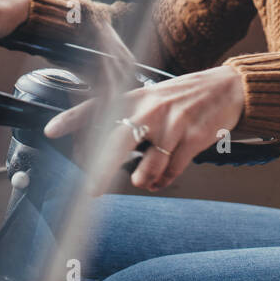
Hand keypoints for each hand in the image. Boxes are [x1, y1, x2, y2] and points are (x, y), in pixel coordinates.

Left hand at [43, 64, 245, 191]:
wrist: (229, 88)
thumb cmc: (186, 96)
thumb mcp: (155, 95)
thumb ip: (132, 115)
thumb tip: (107, 145)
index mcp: (138, 97)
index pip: (99, 106)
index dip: (73, 118)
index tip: (51, 131)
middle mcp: (152, 109)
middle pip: (118, 142)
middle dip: (101, 170)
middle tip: (90, 191)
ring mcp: (173, 124)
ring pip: (148, 166)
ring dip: (143, 180)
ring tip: (142, 181)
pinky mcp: (193, 138)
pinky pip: (172, 170)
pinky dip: (164, 180)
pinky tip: (161, 179)